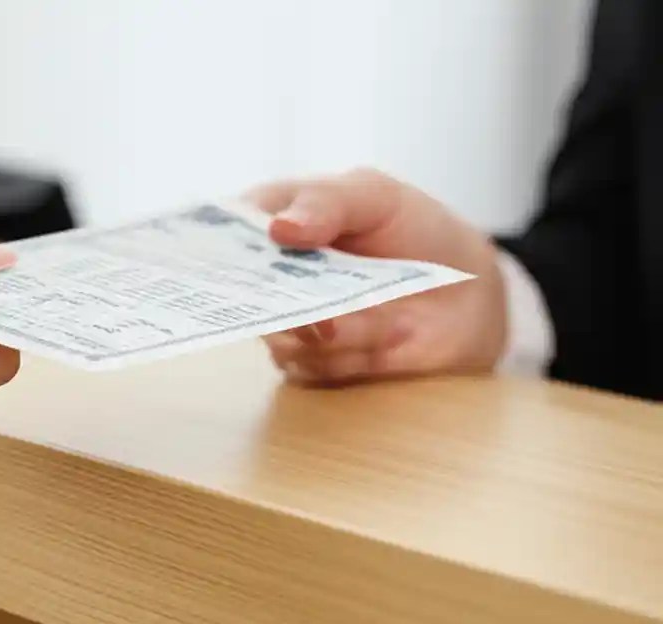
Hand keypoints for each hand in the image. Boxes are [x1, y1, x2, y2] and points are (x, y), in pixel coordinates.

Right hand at [245, 167, 507, 385]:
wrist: (468, 294)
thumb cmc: (415, 231)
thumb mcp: (377, 197)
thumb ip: (328, 202)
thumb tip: (278, 229)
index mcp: (271, 220)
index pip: (222, 231)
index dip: (214, 246)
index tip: (237, 257)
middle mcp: (269, 275)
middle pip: (241, 295)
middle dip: (285, 303)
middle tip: (323, 311)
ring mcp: (288, 320)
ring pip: (282, 337)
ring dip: (339, 330)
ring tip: (386, 317)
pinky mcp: (311, 362)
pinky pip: (313, 367)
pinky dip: (355, 354)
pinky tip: (390, 336)